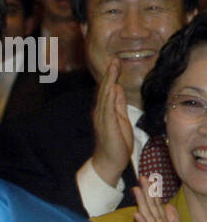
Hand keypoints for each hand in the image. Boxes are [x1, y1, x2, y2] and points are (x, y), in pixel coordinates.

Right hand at [92, 57, 133, 186]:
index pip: (108, 90)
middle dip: (110, 74)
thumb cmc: (117, 143)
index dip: (112, 76)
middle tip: (114, 59)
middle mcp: (101, 112)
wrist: (109, 161)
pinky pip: (108, 109)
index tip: (115, 62)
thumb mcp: (121, 119)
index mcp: (105, 110)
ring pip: (105, 96)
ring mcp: (103, 118)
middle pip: (105, 90)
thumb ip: (118, 104)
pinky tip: (113, 88)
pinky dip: (110, 98)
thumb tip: (117, 88)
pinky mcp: (107, 126)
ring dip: (109, 81)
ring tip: (113, 68)